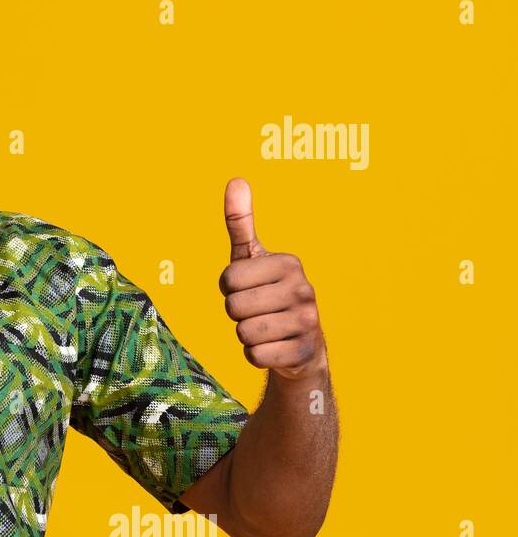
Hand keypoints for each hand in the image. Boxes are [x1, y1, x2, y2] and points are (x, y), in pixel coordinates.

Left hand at [219, 177, 326, 380]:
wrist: (301, 343)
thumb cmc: (267, 293)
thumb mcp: (252, 258)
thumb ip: (241, 222)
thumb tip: (236, 180)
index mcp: (289, 263)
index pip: (228, 279)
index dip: (229, 288)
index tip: (248, 289)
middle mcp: (304, 289)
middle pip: (233, 307)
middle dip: (236, 313)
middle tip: (256, 311)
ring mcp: (307, 322)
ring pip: (243, 333)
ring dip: (245, 335)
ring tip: (264, 328)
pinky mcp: (304, 352)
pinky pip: (255, 356)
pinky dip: (256, 355)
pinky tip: (273, 347)